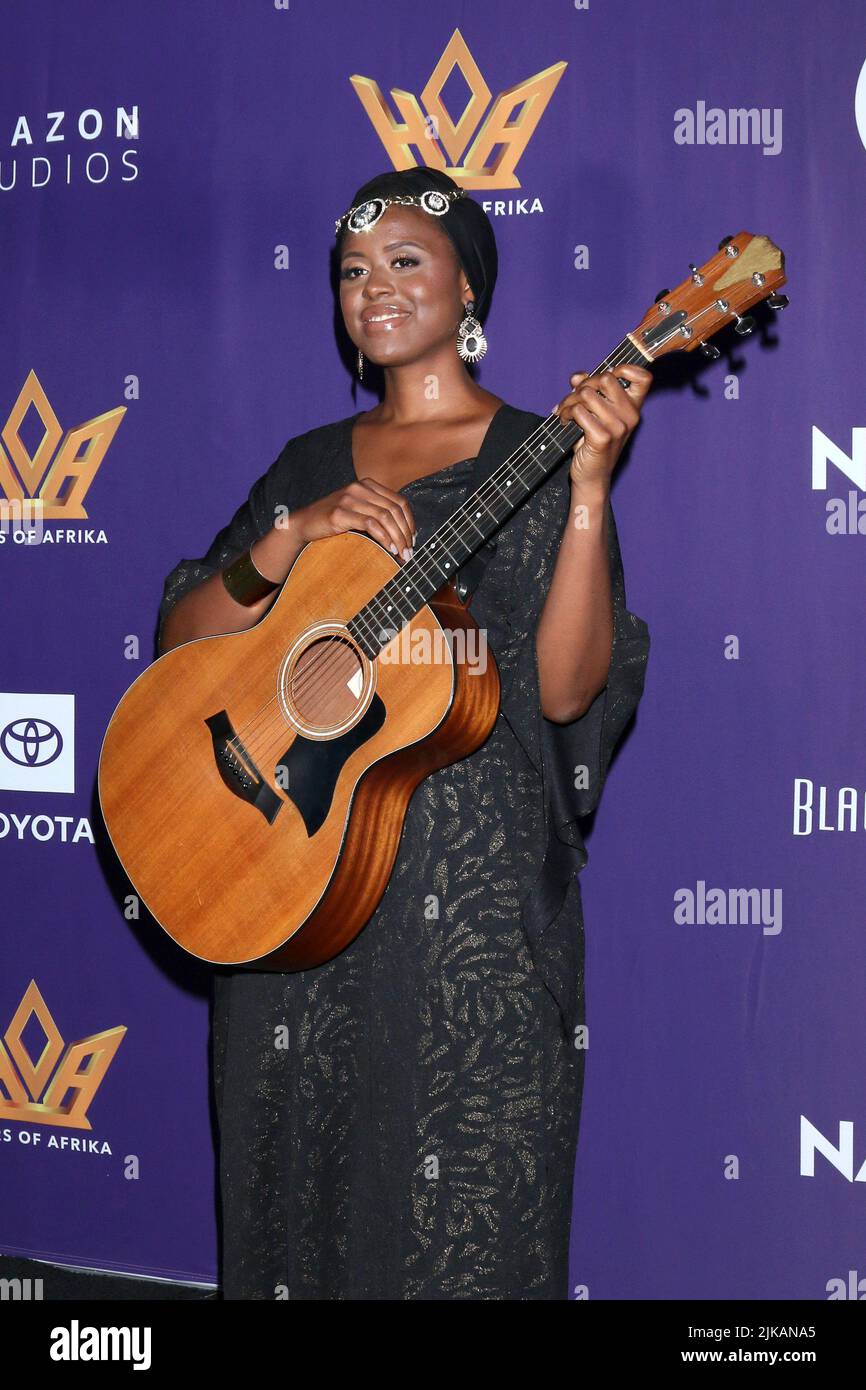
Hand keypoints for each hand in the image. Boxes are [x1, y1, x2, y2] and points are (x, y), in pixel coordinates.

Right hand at [291, 478, 416, 559]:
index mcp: (367, 485)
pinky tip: (389, 549)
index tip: (413, 539)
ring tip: (401, 554)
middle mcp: (360, 488)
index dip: (410, 522)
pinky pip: (370, 524)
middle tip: (409, 552)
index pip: (399, 501)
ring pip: (385, 517)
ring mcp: (349, 499)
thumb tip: (404, 531)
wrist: (303, 523)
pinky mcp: (340, 513)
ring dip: (397, 538)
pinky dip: (384, 538)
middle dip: (406, 533)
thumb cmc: (332, 520)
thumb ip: (377, 512)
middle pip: (395, 509)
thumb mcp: (358, 510)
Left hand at [554, 364, 652, 489]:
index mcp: (633, 408)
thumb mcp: (595, 413)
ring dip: (569, 401)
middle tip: (572, 400)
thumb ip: (589, 390)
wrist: (591, 476)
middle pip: (605, 378)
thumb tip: (577, 377)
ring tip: (565, 413)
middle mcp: (630, 416)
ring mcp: (618, 427)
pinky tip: (565, 422)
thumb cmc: (592, 442)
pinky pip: (579, 411)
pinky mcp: (602, 437)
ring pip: (587, 394)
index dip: (624, 369)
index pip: (643, 377)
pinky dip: (566, 414)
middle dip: (583, 386)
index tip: (604, 378)